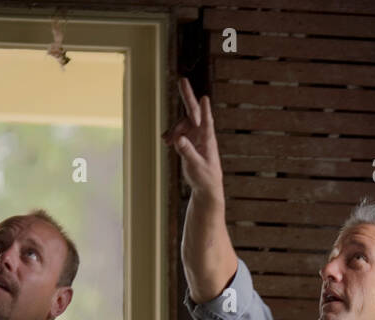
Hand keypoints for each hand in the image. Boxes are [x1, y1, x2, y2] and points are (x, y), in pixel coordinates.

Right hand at [163, 78, 223, 199]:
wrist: (206, 185)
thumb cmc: (205, 177)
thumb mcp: (196, 166)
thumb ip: (187, 152)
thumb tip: (178, 139)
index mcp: (208, 140)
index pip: (207, 122)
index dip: (205, 111)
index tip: (204, 99)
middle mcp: (202, 133)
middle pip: (193, 112)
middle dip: (187, 95)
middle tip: (182, 79)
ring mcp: (195, 135)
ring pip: (181, 123)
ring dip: (173, 130)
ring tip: (166, 142)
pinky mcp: (189, 139)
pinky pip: (177, 131)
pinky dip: (171, 135)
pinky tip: (165, 141)